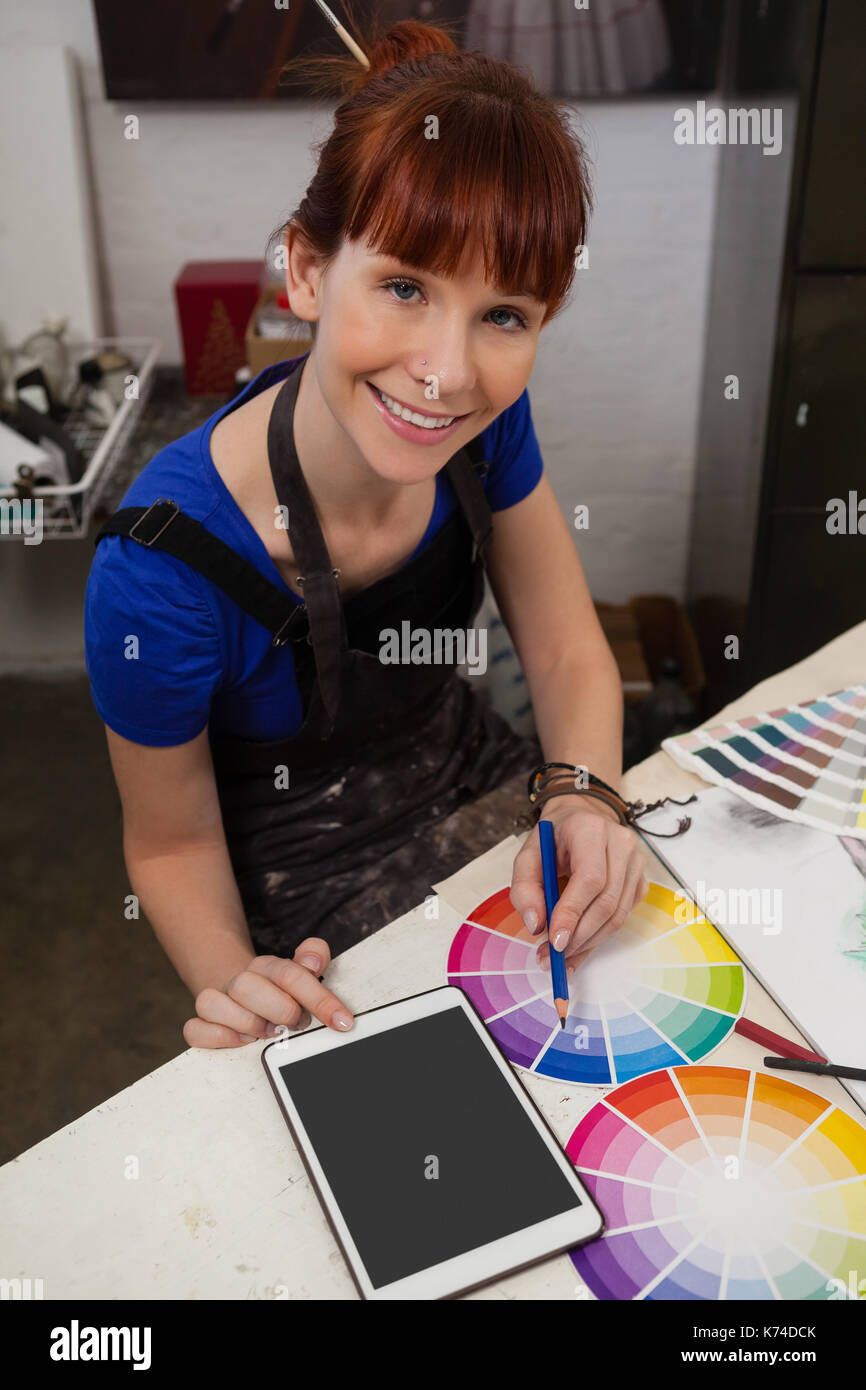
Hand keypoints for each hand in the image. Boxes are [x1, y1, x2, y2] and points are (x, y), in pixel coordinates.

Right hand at [182, 938, 353, 1048]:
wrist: (246, 993)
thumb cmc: (281, 991)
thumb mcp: (302, 974)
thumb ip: (314, 957)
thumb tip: (313, 960)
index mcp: (268, 966)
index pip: (291, 974)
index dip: (320, 1000)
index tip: (342, 1022)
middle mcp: (240, 981)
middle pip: (247, 985)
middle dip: (279, 1010)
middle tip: (296, 1023)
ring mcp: (218, 1001)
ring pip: (212, 1002)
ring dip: (247, 1023)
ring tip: (268, 1033)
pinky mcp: (202, 1023)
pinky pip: (194, 1029)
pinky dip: (217, 1037)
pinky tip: (241, 1042)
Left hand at [510, 797, 649, 973]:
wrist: (580, 820)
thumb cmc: (554, 839)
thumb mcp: (528, 856)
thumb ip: (525, 888)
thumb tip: (536, 926)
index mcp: (590, 829)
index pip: (590, 878)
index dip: (573, 913)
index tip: (554, 941)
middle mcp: (621, 843)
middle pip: (607, 901)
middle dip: (579, 936)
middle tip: (553, 956)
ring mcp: (636, 862)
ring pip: (618, 915)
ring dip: (588, 942)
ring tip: (561, 957)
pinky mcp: (641, 881)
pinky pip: (624, 916)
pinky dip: (599, 937)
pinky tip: (578, 945)